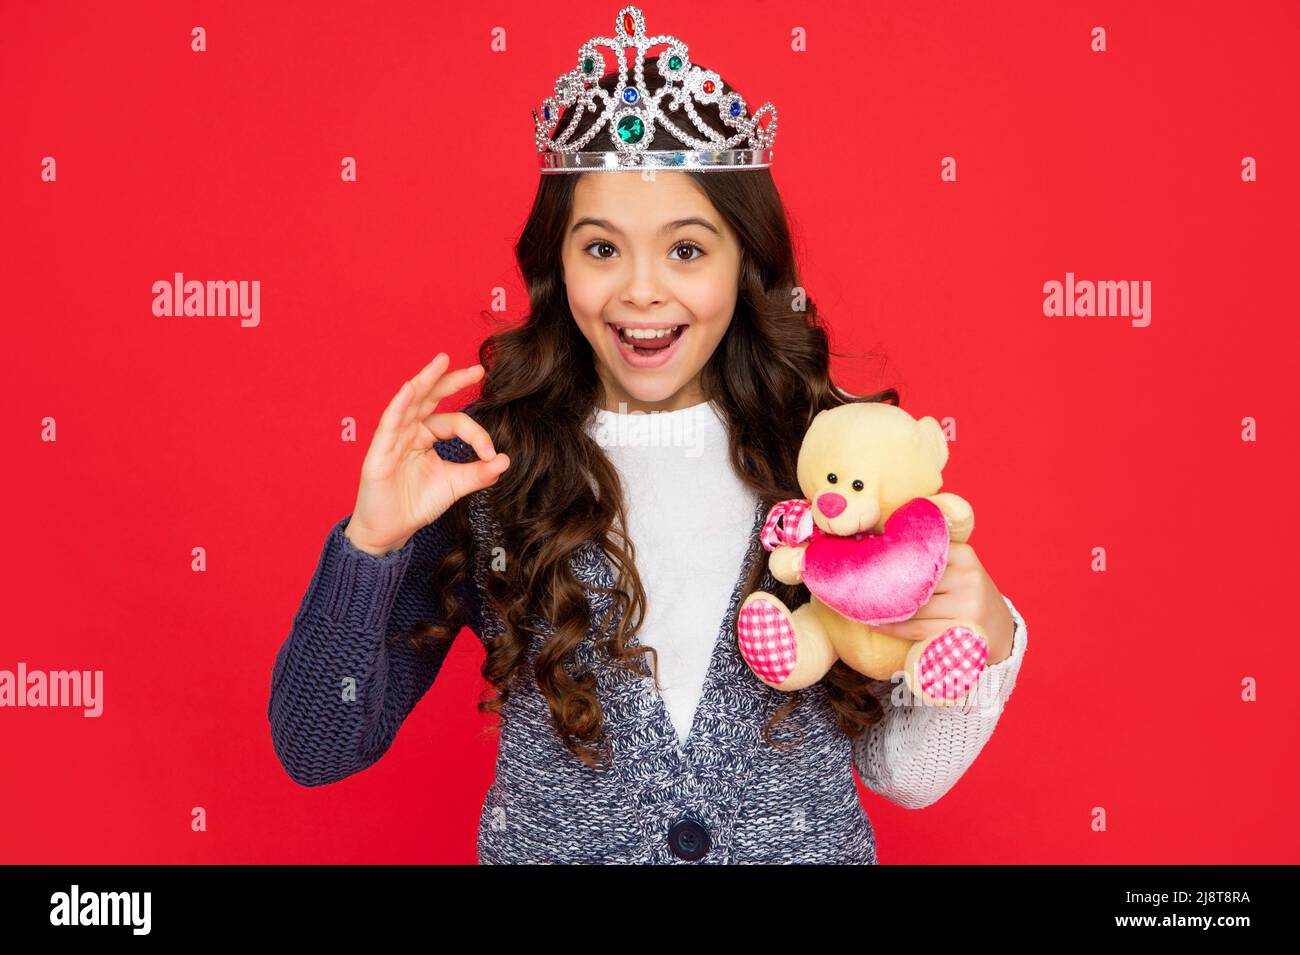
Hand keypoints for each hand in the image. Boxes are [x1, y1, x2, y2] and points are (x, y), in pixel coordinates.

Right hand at [344, 353, 509, 554]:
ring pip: (410, 403)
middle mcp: (409, 431)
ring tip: (442, 361)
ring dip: (426, 380)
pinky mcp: (379, 452)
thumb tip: (506, 460)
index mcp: (426, 435)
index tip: (492, 454)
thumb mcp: (455, 485)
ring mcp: (392, 438)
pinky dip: (399, 405)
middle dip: (452, 380)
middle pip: (431, 398)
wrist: (391, 531)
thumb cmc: (416, 503)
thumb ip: (479, 473)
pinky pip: (389, 423)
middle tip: (478, 369)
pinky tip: (409, 389)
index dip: (476, 434)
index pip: (455, 422)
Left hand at [870, 542, 1014, 663]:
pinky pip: (918, 628)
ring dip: (887, 611)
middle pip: (915, 582)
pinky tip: (878, 625)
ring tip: (864, 609)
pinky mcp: (964, 630)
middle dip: (886, 588)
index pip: (922, 553)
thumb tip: (875, 542)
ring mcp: (969, 604)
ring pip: (915, 607)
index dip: (893, 560)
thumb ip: (931, 558)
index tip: (867, 562)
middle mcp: (968, 576)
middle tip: (858, 589)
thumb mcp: (957, 569)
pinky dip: (895, 628)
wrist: (1000, 629)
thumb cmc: (966, 595)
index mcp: (964, 554)